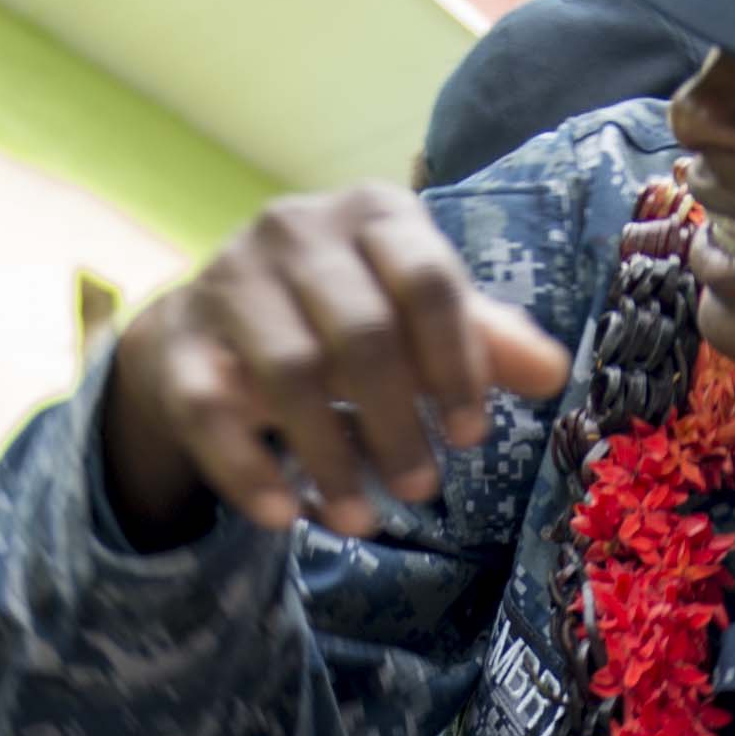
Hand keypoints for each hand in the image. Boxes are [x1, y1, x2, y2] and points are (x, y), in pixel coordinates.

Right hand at [94, 185, 571, 538]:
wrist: (216, 320)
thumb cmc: (345, 312)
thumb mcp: (419, 316)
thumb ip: (483, 340)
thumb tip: (553, 371)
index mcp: (372, 214)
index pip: (425, 280)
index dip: (455, 362)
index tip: (472, 436)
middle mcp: (295, 231)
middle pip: (359, 331)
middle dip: (396, 421)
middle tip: (423, 490)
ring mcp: (230, 282)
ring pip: (287, 372)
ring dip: (332, 457)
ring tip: (365, 521)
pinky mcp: (181, 344)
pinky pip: (211, 411)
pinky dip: (249, 469)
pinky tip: (285, 516)